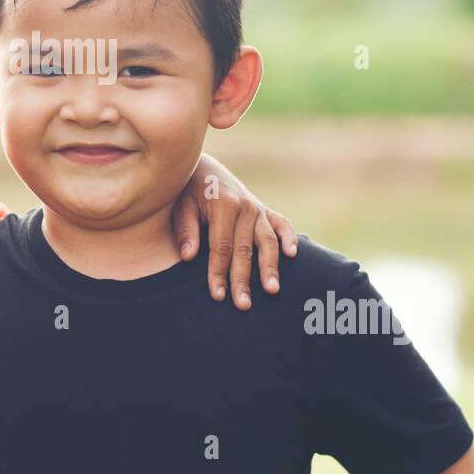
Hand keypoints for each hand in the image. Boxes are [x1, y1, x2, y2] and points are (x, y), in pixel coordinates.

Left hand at [172, 154, 297, 310]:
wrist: (204, 168)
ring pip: (267, 241)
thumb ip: (185, 229)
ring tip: (272, 290)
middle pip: (244, 250)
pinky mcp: (265, 210)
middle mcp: (244, 207)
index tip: (218, 296)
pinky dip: (289, 237)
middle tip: (243, 305)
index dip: (219, 273)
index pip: (221, 248)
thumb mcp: (181, 206)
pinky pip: (282, 224)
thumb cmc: (188, 192)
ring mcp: (257, 208)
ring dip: (270, 266)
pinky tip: (293, 255)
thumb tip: (189, 256)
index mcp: (223, 206)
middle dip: (243, 279)